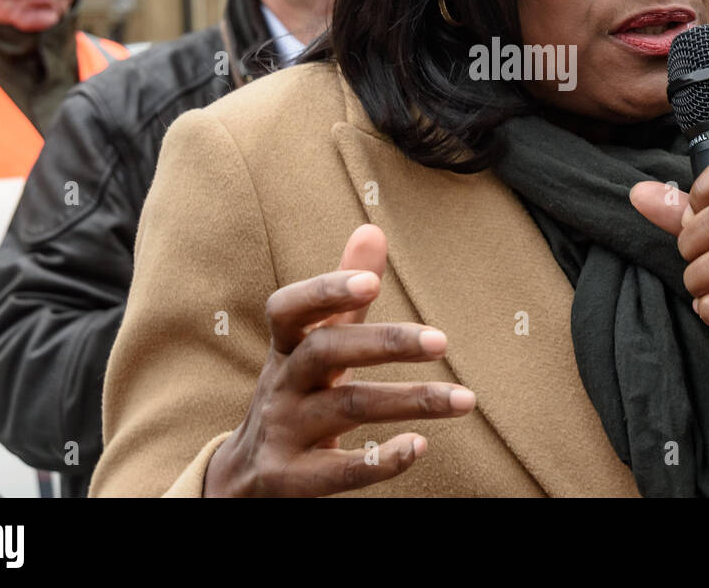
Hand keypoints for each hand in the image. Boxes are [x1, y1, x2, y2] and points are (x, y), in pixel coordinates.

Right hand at [202, 224, 475, 496]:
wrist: (246, 477)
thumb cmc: (297, 394)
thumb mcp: (313, 344)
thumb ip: (344, 296)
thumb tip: (372, 228)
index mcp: (286, 347)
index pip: (288, 309)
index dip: (325, 291)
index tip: (371, 280)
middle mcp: (280, 385)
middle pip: (325, 352)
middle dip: (384, 344)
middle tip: (443, 340)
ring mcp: (283, 433)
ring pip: (346, 410)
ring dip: (409, 401)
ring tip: (463, 399)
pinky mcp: (291, 479)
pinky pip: (337, 472)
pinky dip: (379, 460)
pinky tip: (419, 446)